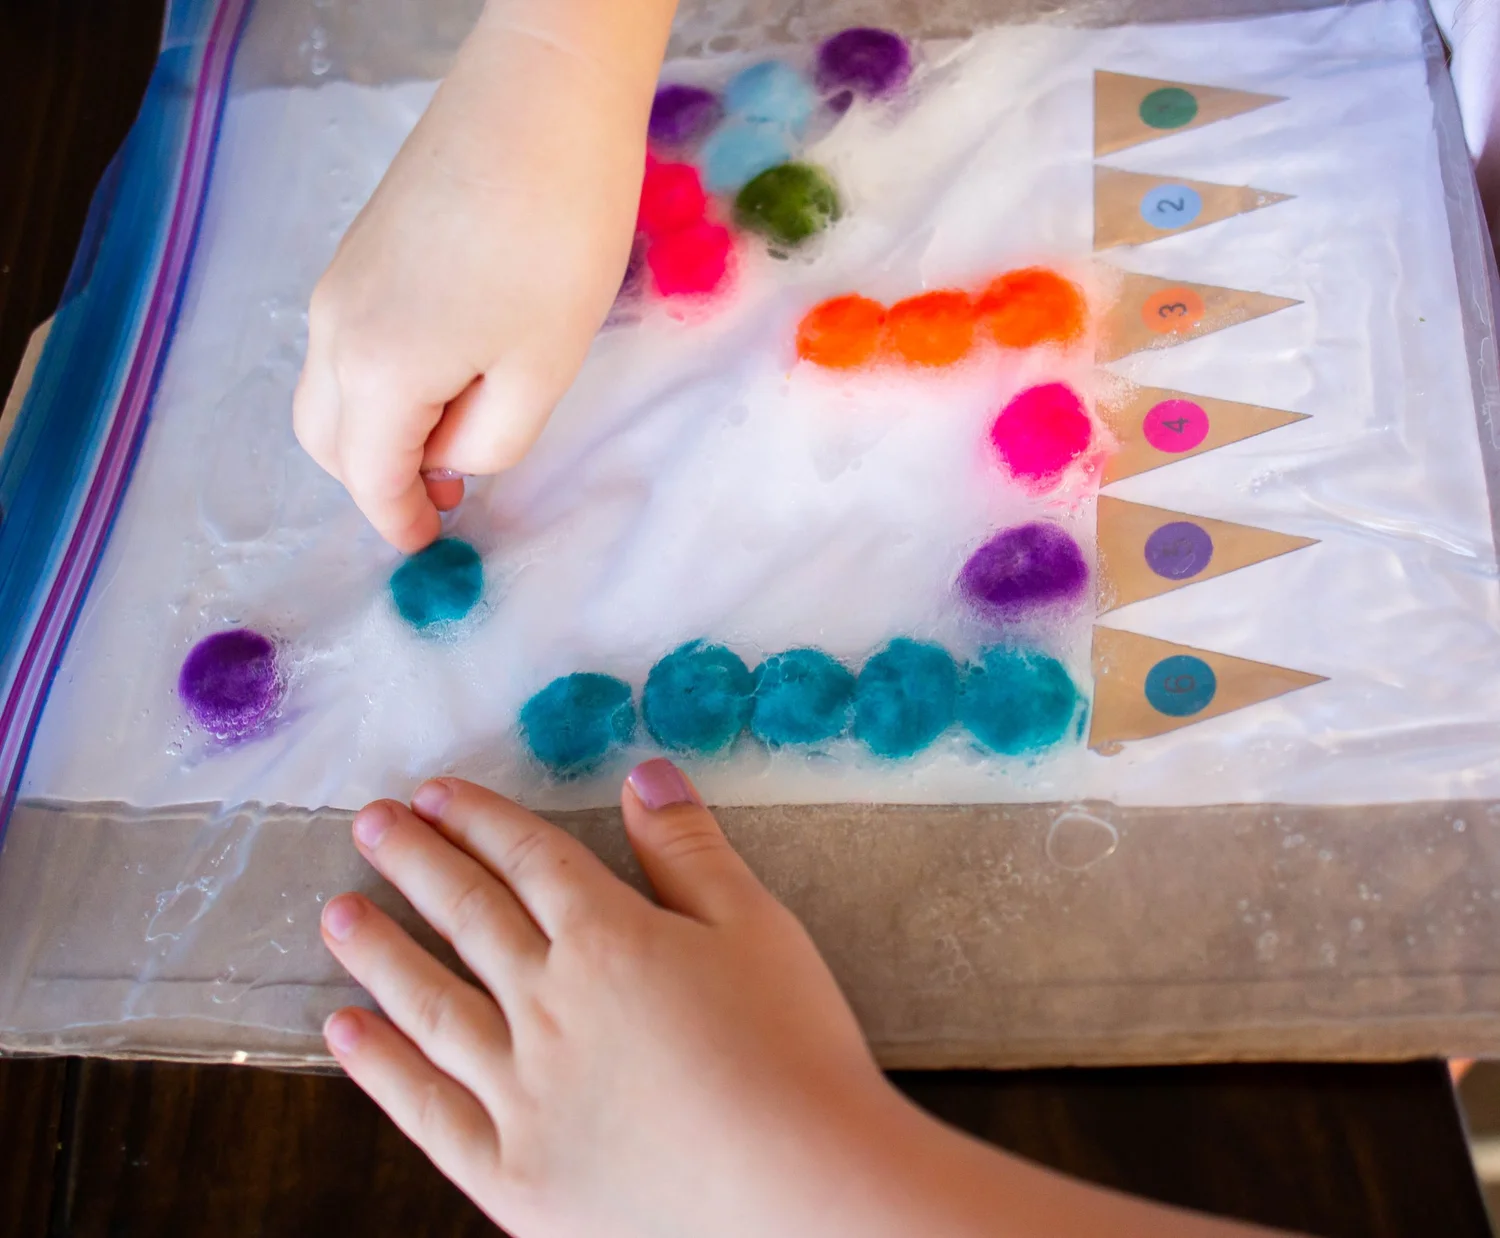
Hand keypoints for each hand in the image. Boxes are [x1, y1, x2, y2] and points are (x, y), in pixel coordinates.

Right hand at [293, 0, 673, 550]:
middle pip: (330, 440)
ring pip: (332, 390)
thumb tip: (454, 456)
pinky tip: (449, 368)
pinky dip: (382, 380)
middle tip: (451, 490)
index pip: (370, 479)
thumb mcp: (540, 369)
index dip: (401, 521)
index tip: (431, 545)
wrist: (542, 96)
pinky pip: (348, 342)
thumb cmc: (556, 238)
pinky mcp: (359, 247)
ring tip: (458, 430)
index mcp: (377, 372)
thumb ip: (490, 442)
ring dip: (380, 429)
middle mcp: (334, 329)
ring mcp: (337, 282)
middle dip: (378, 480)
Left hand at [319, 762, 896, 1237]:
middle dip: (415, 862)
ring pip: (430, 1004)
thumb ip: (689, 849)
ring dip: (378, 952)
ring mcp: (520, 1091)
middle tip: (369, 826)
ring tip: (336, 914)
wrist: (798, 1196)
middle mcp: (547, 1003)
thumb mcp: (756, 927)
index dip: (477, 819)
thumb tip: (643, 774)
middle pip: (468, 916)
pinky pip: (428, 1111)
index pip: (526, 859)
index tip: (432, 795)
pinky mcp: (510, 1172)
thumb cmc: (792, 1054)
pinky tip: (347, 1032)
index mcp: (606, 938)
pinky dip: (380, 1069)